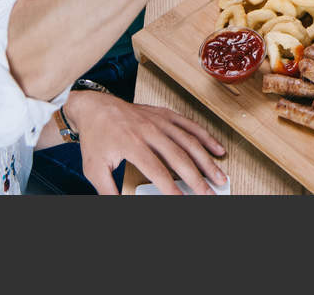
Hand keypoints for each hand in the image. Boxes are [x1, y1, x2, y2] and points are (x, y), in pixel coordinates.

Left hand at [61, 91, 225, 194]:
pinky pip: (190, 125)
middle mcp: (149, 131)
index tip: (183, 201)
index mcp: (132, 144)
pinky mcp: (165, 114)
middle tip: (209, 194)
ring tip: (219, 177)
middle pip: (179, 157)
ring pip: (189, 141)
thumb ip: (107, 191)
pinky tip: (217, 149)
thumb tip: (117, 207)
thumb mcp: (94, 169)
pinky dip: (205, 137)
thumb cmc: (95, 138)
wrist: (95, 107)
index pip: (157, 171)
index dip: (171, 188)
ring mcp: (159, 121)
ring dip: (207, 160)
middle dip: (197, 178)